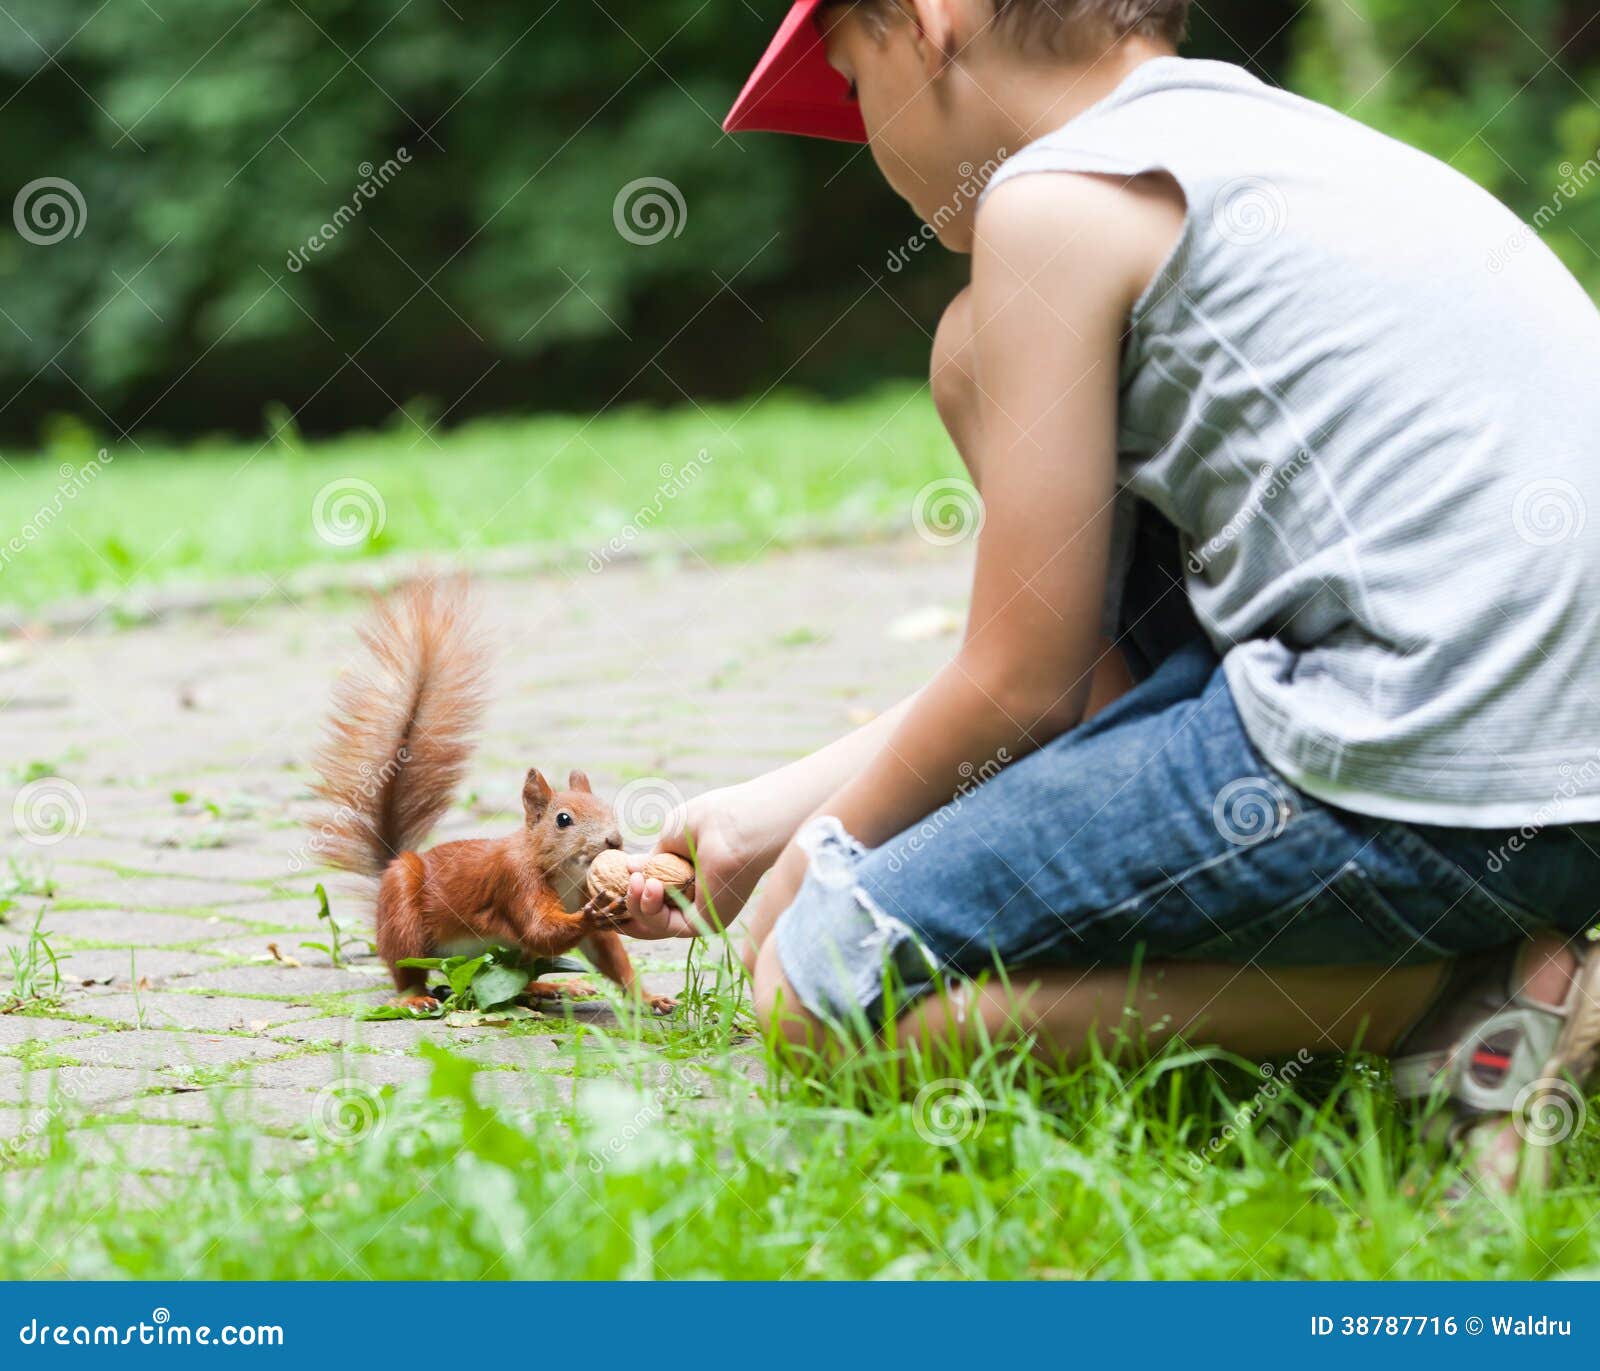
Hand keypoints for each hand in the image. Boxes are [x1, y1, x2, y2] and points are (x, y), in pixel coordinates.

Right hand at [613, 785, 775, 938]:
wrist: (735, 826)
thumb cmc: (710, 820)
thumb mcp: (670, 836)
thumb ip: (650, 859)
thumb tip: (629, 868)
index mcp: (692, 874)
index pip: (657, 892)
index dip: (633, 889)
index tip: (615, 878)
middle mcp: (696, 896)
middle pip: (651, 913)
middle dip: (629, 901)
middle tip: (621, 883)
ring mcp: (699, 911)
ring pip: (654, 922)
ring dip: (637, 903)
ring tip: (637, 881)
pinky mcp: (702, 923)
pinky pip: (666, 926)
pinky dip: (649, 909)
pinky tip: (650, 886)